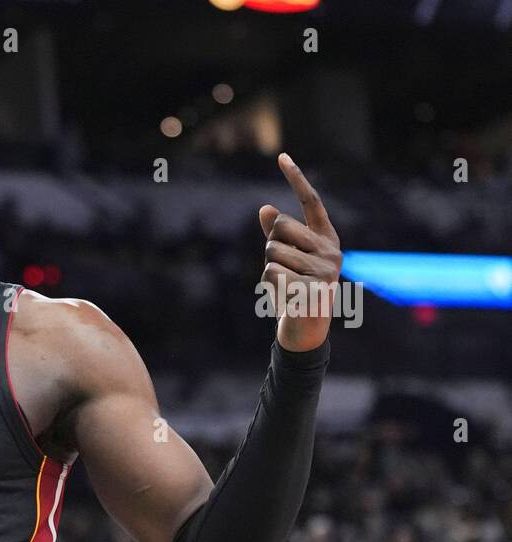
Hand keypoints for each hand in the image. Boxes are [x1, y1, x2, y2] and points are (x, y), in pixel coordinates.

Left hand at [259, 153, 341, 351]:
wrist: (306, 329)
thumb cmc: (295, 290)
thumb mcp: (287, 259)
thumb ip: (279, 236)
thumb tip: (266, 208)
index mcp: (326, 238)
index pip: (311, 202)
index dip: (295, 179)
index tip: (281, 156)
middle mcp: (331, 250)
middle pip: (279, 227)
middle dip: (270, 246)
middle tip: (284, 270)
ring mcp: (324, 269)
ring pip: (271, 253)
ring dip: (268, 272)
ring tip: (286, 287)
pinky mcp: (313, 288)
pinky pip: (271, 274)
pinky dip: (269, 288)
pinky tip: (285, 299)